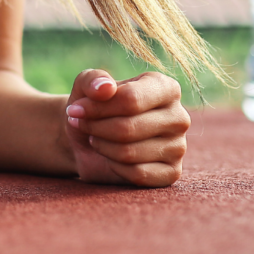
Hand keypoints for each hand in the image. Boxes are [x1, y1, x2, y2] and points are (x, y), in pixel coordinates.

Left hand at [63, 69, 188, 187]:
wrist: (88, 139)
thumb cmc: (92, 107)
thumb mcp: (85, 85)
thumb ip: (93, 79)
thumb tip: (106, 88)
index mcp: (166, 88)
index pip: (132, 99)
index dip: (97, 107)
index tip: (75, 109)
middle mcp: (178, 116)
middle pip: (128, 128)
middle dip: (95, 128)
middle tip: (81, 124)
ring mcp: (178, 146)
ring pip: (130, 153)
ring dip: (102, 146)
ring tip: (96, 137)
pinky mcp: (172, 173)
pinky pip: (137, 174)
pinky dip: (115, 167)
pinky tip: (111, 157)